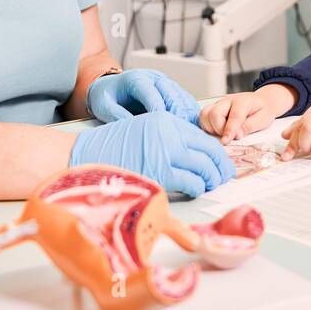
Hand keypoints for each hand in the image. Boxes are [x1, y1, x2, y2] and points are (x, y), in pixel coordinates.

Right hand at [70, 111, 235, 197]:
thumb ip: (169, 137)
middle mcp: (169, 133)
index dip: (217, 152)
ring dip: (211, 178)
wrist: (85, 155)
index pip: (202, 136)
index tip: (221, 162)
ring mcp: (164, 152)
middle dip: (221, 166)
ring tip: (211, 185)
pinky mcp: (159, 172)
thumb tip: (194, 155)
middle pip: (209, 150)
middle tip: (224, 176)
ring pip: (204, 167)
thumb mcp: (144, 129)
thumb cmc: (112, 146)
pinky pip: (190, 182)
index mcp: (166, 120)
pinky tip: (196, 189)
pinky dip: (198, 187)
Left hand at [87, 69, 199, 123]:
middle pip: (172, 94)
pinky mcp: (171, 89)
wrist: (108, 86)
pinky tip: (192, 127)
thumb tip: (132, 129)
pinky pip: (185, 99)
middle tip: (180, 134)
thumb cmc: (105, 95)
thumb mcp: (103, 106)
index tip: (163, 128)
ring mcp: (164, 82)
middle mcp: (153, 77)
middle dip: (177, 114)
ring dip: (187, 114)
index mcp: (136, 79)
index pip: (152, 94)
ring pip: (182, 96)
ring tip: (189, 133)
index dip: (159, 111)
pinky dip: (190, 112)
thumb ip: (116, 116)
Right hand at [200, 84, 297, 142]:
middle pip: (214, 113)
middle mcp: (228, 100)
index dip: (229, 130)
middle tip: (226, 139)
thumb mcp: (263, 119)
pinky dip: (206, 126)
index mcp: (243, 101)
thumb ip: (249, 127)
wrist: (260, 101)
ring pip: (205, 114)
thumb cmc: (262, 111)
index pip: (234, 116)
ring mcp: (218, 103)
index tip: (225, 141)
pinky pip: (203, 116)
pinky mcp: (213, 108)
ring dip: (210, 128)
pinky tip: (215, 132)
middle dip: (218, 129)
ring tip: (221, 135)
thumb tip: (236, 136)